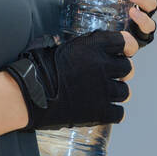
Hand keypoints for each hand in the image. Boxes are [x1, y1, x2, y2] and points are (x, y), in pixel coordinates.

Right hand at [4, 31, 131, 129]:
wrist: (29, 94)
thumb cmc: (40, 68)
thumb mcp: (64, 46)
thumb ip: (85, 47)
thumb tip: (95, 47)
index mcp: (94, 46)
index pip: (125, 42)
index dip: (127, 47)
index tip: (125, 52)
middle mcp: (103, 66)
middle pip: (128, 68)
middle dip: (121, 73)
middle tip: (110, 77)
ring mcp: (103, 89)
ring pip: (125, 92)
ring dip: (116, 93)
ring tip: (104, 95)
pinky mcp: (100, 111)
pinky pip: (119, 113)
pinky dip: (112, 112)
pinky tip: (102, 110)